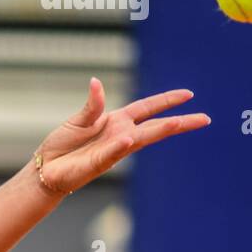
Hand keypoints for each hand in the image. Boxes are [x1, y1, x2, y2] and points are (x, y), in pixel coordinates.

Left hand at [33, 78, 210, 195]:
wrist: (46, 168)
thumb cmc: (63, 145)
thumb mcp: (79, 119)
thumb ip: (93, 104)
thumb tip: (96, 83)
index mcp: (117, 122)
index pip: (148, 109)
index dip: (167, 101)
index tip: (188, 95)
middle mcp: (120, 136)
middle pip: (155, 126)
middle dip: (179, 122)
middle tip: (205, 119)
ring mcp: (113, 150)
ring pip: (141, 139)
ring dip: (160, 131)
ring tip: (180, 123)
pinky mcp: (99, 163)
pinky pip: (112, 153)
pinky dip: (120, 146)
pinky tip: (130, 139)